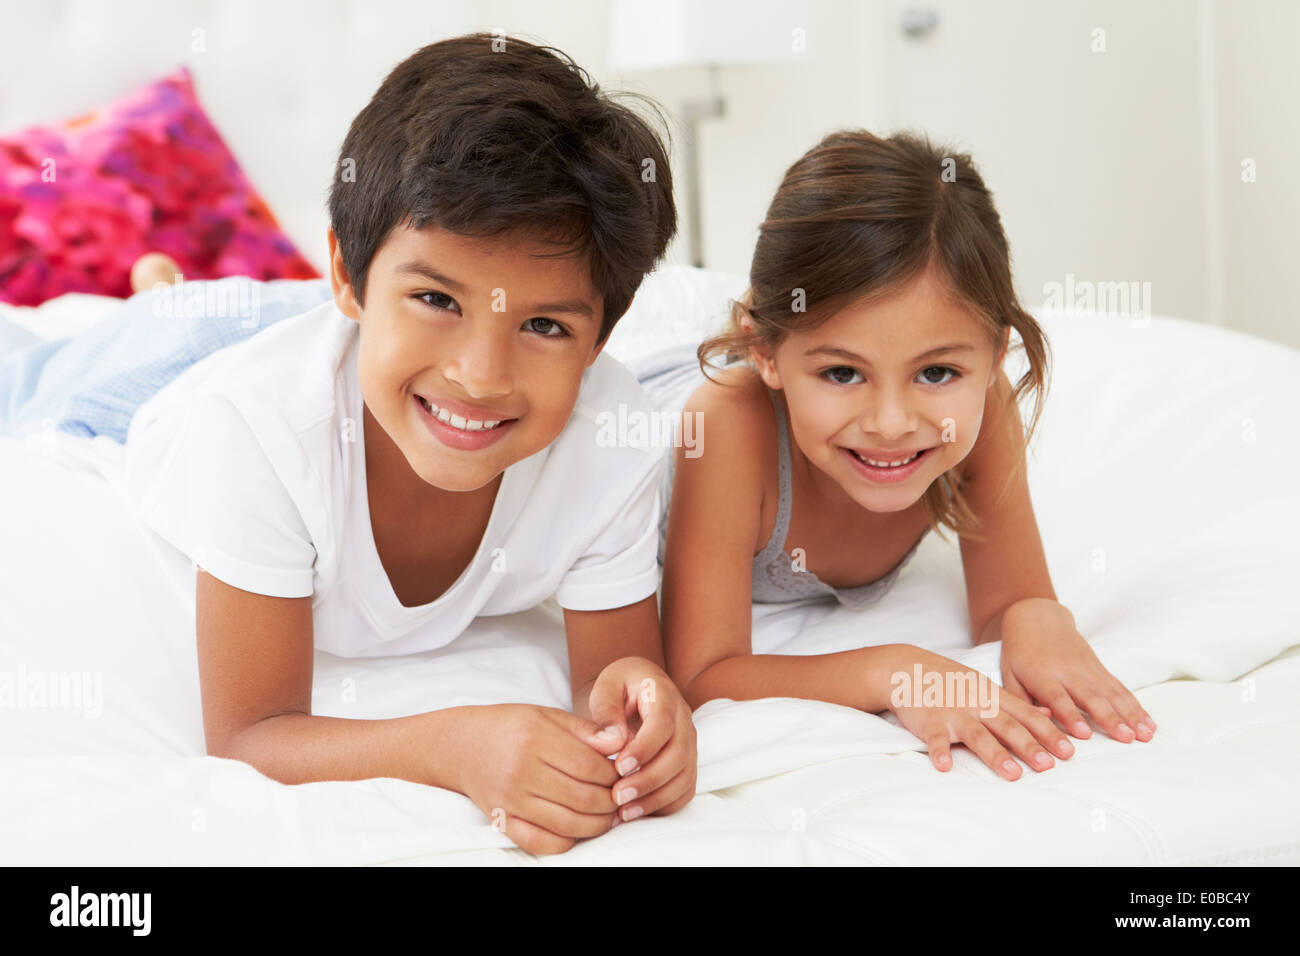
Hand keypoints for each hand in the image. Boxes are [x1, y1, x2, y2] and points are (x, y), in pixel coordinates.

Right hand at [452, 704, 622, 854]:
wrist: (460, 746)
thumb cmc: (510, 726)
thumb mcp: (546, 714)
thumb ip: (585, 729)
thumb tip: (622, 741)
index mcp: (534, 737)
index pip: (589, 765)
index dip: (614, 773)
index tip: (623, 772)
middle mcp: (521, 770)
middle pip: (582, 797)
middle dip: (611, 801)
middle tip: (621, 796)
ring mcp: (510, 799)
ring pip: (567, 824)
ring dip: (597, 825)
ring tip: (608, 815)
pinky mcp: (501, 820)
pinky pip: (539, 842)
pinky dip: (565, 842)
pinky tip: (578, 830)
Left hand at [584, 657, 696, 821]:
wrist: (638, 685)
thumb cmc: (619, 686)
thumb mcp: (605, 687)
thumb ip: (606, 710)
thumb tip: (614, 741)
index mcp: (663, 695)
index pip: (662, 725)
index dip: (644, 749)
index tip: (619, 767)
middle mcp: (683, 719)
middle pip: (678, 755)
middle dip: (648, 780)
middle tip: (617, 797)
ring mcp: (689, 741)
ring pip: (685, 776)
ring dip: (656, 798)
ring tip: (623, 812)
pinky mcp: (687, 761)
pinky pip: (685, 789)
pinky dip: (665, 805)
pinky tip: (638, 812)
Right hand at [887, 645, 1074, 779]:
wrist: (906, 668)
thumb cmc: (949, 681)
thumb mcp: (985, 686)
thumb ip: (1014, 702)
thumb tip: (1048, 713)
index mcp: (992, 696)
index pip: (1026, 716)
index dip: (1048, 733)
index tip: (1069, 751)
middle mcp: (977, 704)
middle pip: (1007, 726)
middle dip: (1029, 746)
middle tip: (1049, 765)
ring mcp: (953, 713)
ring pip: (978, 735)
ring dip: (996, 754)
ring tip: (1013, 774)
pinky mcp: (930, 721)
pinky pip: (935, 739)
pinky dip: (939, 751)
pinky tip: (945, 766)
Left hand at [998, 598, 1156, 743]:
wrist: (1037, 619)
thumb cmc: (1020, 654)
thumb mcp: (1010, 675)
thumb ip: (1022, 701)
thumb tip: (1039, 723)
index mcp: (1042, 675)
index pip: (1058, 698)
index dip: (1071, 716)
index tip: (1084, 735)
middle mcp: (1069, 672)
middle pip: (1092, 697)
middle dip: (1110, 718)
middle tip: (1126, 738)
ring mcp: (1088, 669)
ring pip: (1112, 693)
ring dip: (1131, 714)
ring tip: (1145, 735)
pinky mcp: (1100, 668)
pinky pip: (1120, 688)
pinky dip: (1136, 706)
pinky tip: (1148, 723)